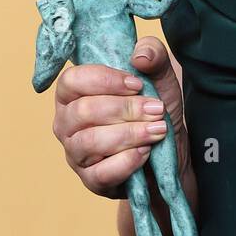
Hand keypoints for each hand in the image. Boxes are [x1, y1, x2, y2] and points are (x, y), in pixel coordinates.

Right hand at [52, 36, 193, 199]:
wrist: (169, 153)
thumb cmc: (154, 112)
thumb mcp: (160, 78)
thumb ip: (153, 54)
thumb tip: (139, 56)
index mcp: (73, 94)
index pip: (71, 81)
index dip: (105, 81)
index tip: (137, 84)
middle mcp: (66, 123)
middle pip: (83, 111)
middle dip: (125, 109)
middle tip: (157, 111)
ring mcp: (75, 153)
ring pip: (90, 142)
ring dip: (129, 134)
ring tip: (157, 131)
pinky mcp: (90, 180)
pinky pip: (100, 173)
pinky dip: (126, 162)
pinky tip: (145, 153)